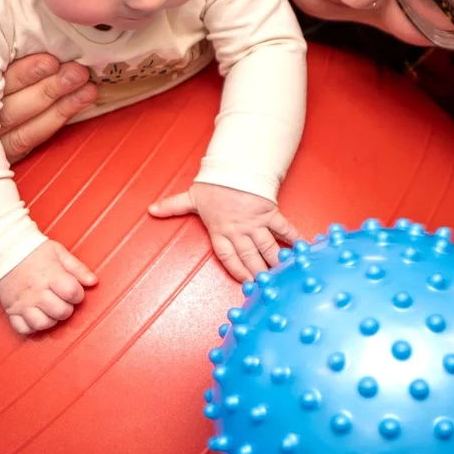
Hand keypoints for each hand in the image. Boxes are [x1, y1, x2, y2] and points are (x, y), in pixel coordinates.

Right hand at [0, 0, 98, 190]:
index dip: (16, 76)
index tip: (48, 57)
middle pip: (7, 111)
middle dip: (45, 91)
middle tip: (78, 69)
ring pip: (21, 132)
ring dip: (56, 110)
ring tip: (86, 87)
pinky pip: (22, 147)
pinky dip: (50, 128)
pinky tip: (74, 108)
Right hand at [0, 239, 96, 334]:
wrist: (2, 251)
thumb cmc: (32, 251)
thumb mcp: (58, 252)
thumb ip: (78, 268)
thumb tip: (93, 281)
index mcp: (50, 276)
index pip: (72, 293)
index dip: (78, 294)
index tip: (73, 290)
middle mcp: (37, 292)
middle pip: (61, 312)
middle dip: (67, 308)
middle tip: (62, 300)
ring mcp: (23, 303)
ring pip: (43, 324)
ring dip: (51, 319)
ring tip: (50, 309)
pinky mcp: (11, 310)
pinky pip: (23, 328)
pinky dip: (31, 327)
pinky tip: (35, 316)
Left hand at [148, 182, 299, 282]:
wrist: (234, 166)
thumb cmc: (214, 183)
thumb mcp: (191, 196)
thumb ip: (173, 206)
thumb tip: (151, 210)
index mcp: (220, 231)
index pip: (227, 257)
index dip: (236, 271)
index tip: (245, 283)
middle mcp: (238, 231)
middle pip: (249, 257)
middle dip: (258, 273)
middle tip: (269, 288)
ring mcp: (256, 223)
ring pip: (267, 248)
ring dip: (275, 263)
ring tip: (285, 277)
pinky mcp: (270, 213)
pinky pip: (284, 229)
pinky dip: (294, 239)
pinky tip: (302, 249)